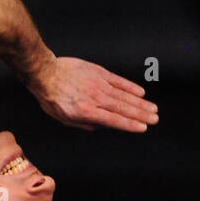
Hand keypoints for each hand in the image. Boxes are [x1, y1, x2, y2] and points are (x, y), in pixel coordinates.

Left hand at [31, 56, 158, 131]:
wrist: (44, 72)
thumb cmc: (50, 97)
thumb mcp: (62, 118)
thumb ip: (84, 124)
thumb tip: (102, 126)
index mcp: (86, 111)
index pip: (113, 120)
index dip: (129, 125)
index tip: (143, 127)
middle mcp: (95, 98)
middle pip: (123, 108)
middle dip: (141, 115)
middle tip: (155, 119)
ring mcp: (98, 84)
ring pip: (124, 95)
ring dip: (140, 103)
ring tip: (153, 108)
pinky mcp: (98, 72)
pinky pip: (118, 80)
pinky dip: (130, 86)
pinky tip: (140, 92)